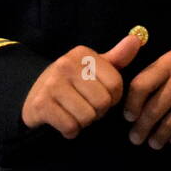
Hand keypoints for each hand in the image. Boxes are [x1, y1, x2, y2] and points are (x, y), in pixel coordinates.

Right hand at [21, 34, 139, 138]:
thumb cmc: (72, 83)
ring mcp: (52, 84)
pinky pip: (70, 126)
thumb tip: (136, 39)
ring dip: (84, 122)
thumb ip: (117, 58)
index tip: (102, 97)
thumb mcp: (94, 68)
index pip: (116, 84)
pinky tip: (64, 122)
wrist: (33, 96)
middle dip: (98, 112)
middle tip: (87, 107)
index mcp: (83, 54)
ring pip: (87, 116)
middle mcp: (66, 65)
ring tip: (75, 113)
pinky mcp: (41, 104)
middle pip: (103, 102)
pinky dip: (71, 131)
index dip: (113, 98)